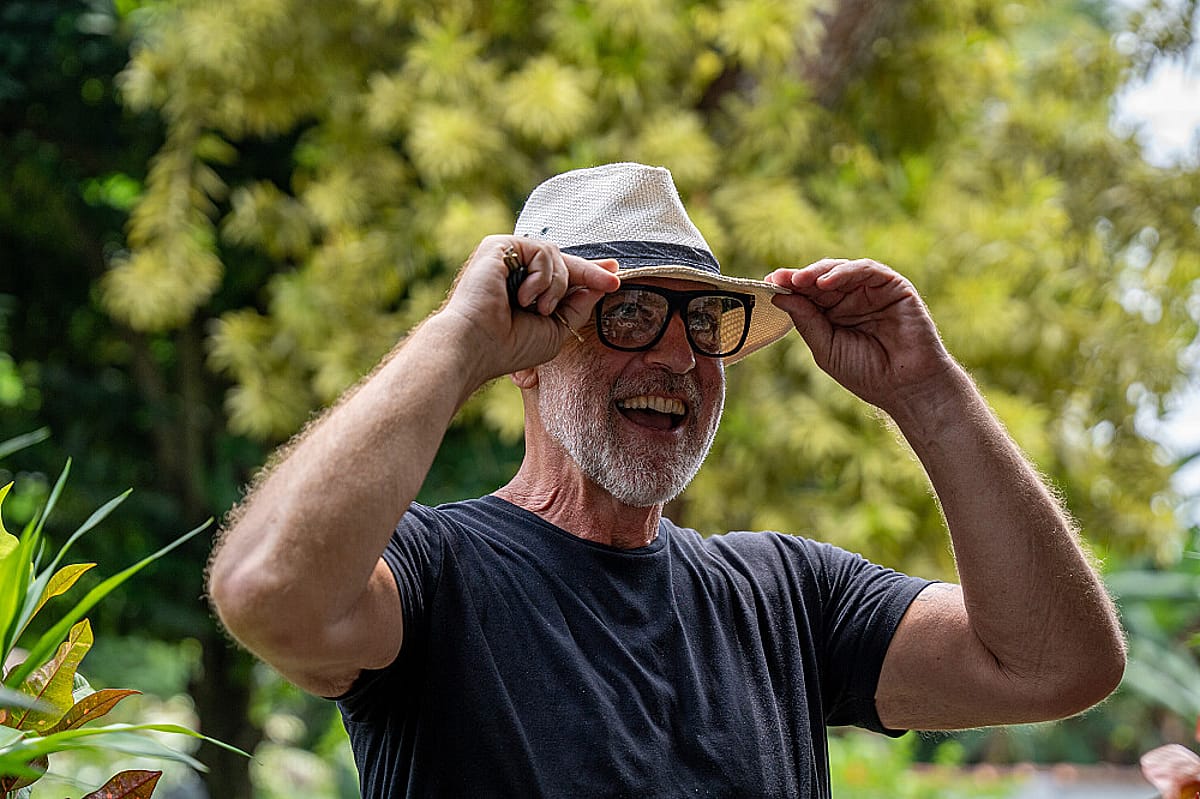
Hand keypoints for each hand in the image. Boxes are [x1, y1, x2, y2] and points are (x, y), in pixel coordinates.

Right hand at [441, 235, 619, 375]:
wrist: (478, 345)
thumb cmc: (510, 346)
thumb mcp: (556, 329)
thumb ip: (577, 306)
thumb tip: (601, 285)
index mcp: (524, 291)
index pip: (561, 275)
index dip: (589, 272)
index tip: (613, 271)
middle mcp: (514, 271)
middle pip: (562, 261)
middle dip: (589, 271)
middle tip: (611, 279)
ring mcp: (505, 258)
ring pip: (555, 256)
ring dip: (556, 286)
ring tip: (537, 308)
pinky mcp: (497, 246)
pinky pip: (541, 251)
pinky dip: (542, 277)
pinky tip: (523, 297)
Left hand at [764, 259, 954, 410]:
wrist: (906, 387)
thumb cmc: (868, 373)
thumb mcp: (827, 348)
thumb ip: (807, 321)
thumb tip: (780, 297)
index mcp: (834, 314)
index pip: (808, 294)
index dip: (789, 287)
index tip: (768, 284)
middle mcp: (853, 299)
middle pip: (821, 278)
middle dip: (799, 277)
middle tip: (780, 278)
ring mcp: (873, 291)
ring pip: (842, 270)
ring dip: (818, 272)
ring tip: (799, 279)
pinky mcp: (894, 286)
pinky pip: (867, 270)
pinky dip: (845, 272)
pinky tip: (826, 282)